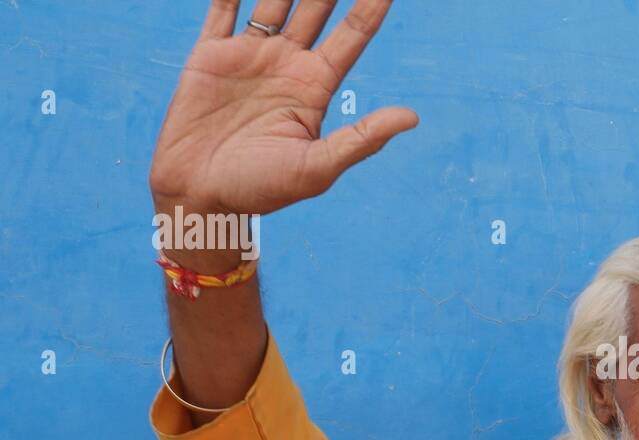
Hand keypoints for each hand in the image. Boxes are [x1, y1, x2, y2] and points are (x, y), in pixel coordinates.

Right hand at [150, 0, 417, 231]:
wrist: (201, 197)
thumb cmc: (262, 191)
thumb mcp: (318, 168)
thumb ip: (362, 138)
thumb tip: (412, 116)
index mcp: (317, 86)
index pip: (353, 34)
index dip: (370, 4)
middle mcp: (288, 65)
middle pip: (317, 6)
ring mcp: (250, 57)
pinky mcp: (210, 55)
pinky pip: (222, 7)